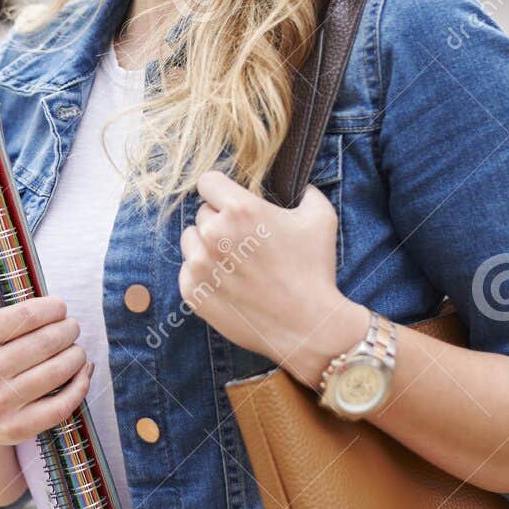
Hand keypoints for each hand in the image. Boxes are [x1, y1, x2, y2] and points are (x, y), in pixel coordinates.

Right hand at [0, 238, 91, 445]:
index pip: (27, 315)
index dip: (53, 308)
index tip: (59, 307)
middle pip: (47, 342)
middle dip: (68, 330)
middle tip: (72, 326)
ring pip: (58, 371)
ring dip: (77, 355)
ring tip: (76, 347)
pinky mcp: (15, 429)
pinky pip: (61, 405)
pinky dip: (80, 386)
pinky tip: (83, 372)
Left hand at [178, 170, 366, 380]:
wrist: (307, 326)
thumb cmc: (315, 270)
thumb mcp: (320, 218)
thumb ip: (307, 192)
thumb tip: (301, 187)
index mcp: (240, 209)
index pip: (208, 182)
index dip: (221, 191)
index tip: (230, 202)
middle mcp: (213, 234)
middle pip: (202, 213)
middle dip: (220, 222)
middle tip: (245, 242)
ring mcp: (199, 265)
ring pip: (190, 240)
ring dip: (206, 247)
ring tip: (234, 263)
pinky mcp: (192, 292)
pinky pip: (187, 271)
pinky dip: (203, 275)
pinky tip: (228, 283)